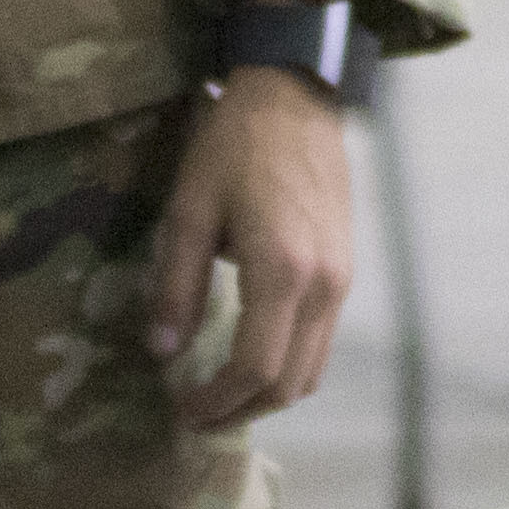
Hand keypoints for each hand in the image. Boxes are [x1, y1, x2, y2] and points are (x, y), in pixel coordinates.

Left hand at [144, 69, 352, 426]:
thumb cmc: (235, 145)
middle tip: (197, 414)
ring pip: (313, 369)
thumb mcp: (190, 209)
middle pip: (290, 382)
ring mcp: (342, 279)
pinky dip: (290, 364)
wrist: (295, 94)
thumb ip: (176, 283)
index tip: (181, 411)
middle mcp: (323, 285)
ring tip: (222, 394)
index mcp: (282, 271)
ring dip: (268, 393)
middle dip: (242, 409)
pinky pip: (323, 340)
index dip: (217, 401)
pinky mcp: (346, 269)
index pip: (255, 367)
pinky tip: (254, 354)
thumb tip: (162, 350)